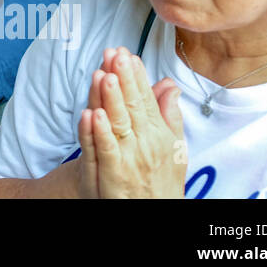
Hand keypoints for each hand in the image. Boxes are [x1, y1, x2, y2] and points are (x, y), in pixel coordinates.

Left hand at [76, 47, 185, 197]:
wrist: (153, 212)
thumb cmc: (160, 177)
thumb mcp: (173, 145)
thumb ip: (169, 114)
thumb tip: (169, 84)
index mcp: (158, 133)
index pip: (147, 99)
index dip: (136, 76)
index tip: (128, 54)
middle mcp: (146, 143)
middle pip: (133, 106)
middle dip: (123, 79)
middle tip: (115, 54)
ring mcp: (129, 158)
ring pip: (118, 124)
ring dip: (110, 99)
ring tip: (104, 74)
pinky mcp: (113, 174)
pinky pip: (105, 150)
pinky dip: (99, 133)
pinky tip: (93, 113)